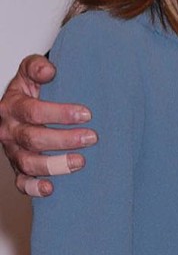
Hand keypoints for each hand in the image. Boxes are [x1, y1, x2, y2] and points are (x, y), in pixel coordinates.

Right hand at [0, 54, 96, 196]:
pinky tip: (50, 188)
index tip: (86, 114)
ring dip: (54, 165)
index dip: (60, 114)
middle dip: (64, 140)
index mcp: (12, 106)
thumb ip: (37, 66)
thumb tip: (49, 71)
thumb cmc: (30, 86)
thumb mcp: (30, 70)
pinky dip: (33, 188)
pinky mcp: (16, 166)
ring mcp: (11, 150)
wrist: (20, 101)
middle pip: (33, 139)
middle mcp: (9, 130)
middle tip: (91, 137)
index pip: (34, 111)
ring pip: (28, 163)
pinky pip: (21, 182)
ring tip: (80, 162)